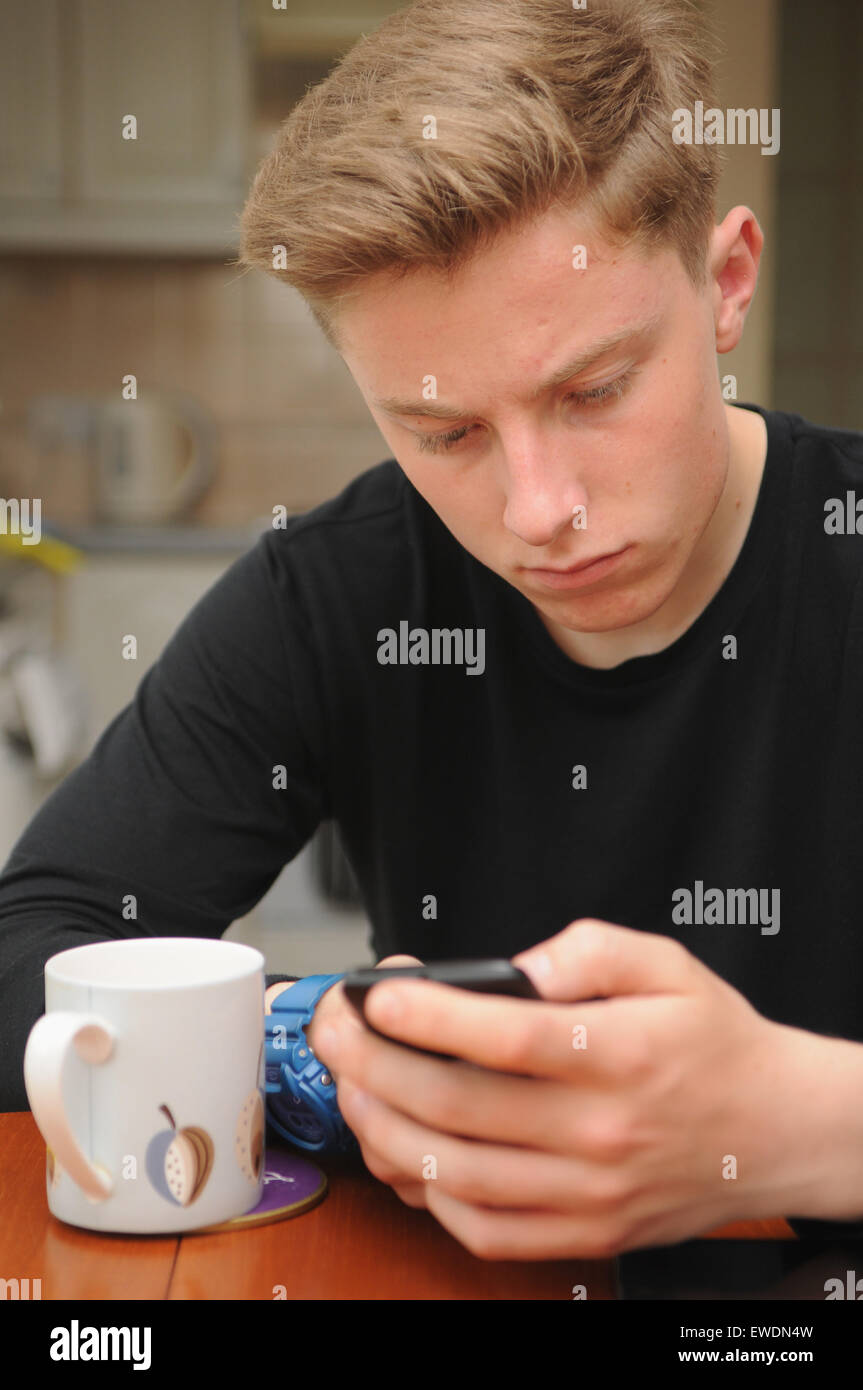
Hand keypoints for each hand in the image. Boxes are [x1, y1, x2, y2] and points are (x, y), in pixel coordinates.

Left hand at [312, 919, 815, 1259]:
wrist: (771, 1129)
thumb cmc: (713, 1043)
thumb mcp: (667, 963)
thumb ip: (590, 948)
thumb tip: (520, 966)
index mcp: (619, 1056)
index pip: (505, 1039)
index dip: (428, 1015)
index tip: (378, 994)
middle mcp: (598, 1132)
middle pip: (456, 1107)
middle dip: (373, 1062)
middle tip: (337, 1029)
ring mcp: (586, 1194)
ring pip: (454, 1174)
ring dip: (382, 1128)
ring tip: (353, 1084)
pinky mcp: (582, 1232)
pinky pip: (483, 1230)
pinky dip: (427, 1196)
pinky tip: (404, 1152)